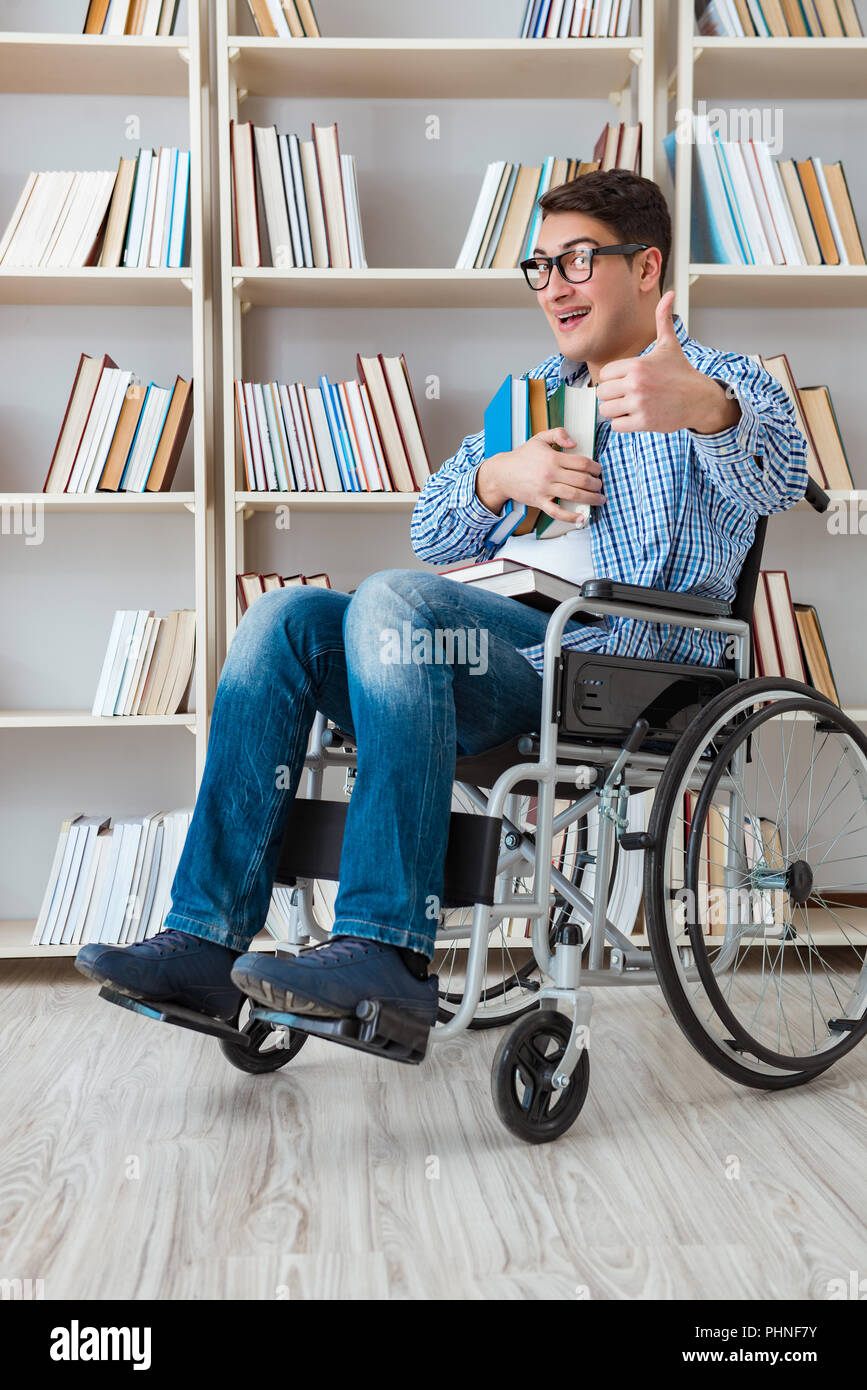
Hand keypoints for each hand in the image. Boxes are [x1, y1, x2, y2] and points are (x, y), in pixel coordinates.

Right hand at [475, 427, 605, 523]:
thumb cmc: (522, 457)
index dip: (595, 467)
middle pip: (581, 480)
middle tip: (600, 485)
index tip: (599, 470)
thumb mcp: (539, 438)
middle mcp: (550, 474)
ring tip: (599, 499)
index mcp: (553, 458)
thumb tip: (574, 443)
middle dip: (596, 484)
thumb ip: (558, 433)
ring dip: (591, 498)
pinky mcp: (539, 502)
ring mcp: (545, 489)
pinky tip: (581, 517)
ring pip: (574, 495)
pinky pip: (557, 512)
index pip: (582, 462)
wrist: (502, 473)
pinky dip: (570, 517)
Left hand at [596, 291, 738, 434]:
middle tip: (626, 394)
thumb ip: (662, 320)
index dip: (613, 378)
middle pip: (602, 393)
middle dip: (612, 395)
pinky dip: (622, 423)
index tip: (625, 380)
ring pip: (605, 410)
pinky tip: (635, 416)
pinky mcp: (643, 422)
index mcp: (637, 365)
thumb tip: (669, 294)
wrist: (699, 398)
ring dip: (615, 410)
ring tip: (630, 405)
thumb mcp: (669, 345)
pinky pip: (616, 426)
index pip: (605, 374)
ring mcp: (639, 404)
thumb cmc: (681, 373)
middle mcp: (636, 384)